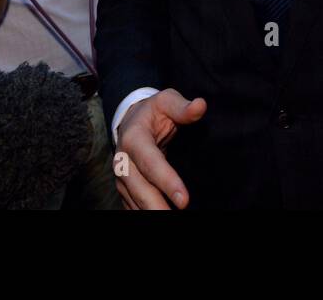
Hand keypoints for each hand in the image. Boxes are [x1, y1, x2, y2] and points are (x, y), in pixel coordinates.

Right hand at [114, 89, 206, 208]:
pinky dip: (145, 213)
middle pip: (139, 188)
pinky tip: (162, 215)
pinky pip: (132, 206)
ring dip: (151, 211)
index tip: (184, 200)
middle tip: (176, 217)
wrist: (131, 120)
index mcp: (133, 138)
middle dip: (157, 206)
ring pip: (135, 201)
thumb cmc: (153, 112)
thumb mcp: (167, 101)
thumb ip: (183, 107)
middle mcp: (123, 160)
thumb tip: (201, 105)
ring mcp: (122, 177)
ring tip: (172, 222)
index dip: (167, 181)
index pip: (151, 163)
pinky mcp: (125, 188)